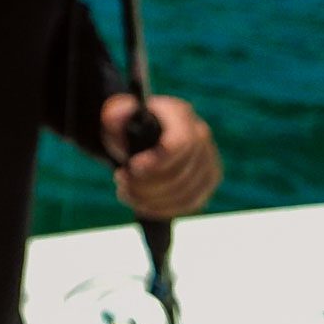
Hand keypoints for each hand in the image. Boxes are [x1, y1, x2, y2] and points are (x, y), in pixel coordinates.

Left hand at [100, 94, 221, 218]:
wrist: (142, 136)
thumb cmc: (130, 126)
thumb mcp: (117, 117)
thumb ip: (115, 115)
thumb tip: (117, 116)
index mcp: (180, 114)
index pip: (182, 142)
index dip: (158, 161)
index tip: (133, 168)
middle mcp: (201, 134)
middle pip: (182, 172)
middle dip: (147, 184)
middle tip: (121, 179)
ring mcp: (208, 159)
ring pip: (186, 192)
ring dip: (151, 199)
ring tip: (126, 191)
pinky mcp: (208, 180)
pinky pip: (190, 204)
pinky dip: (162, 209)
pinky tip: (142, 203)